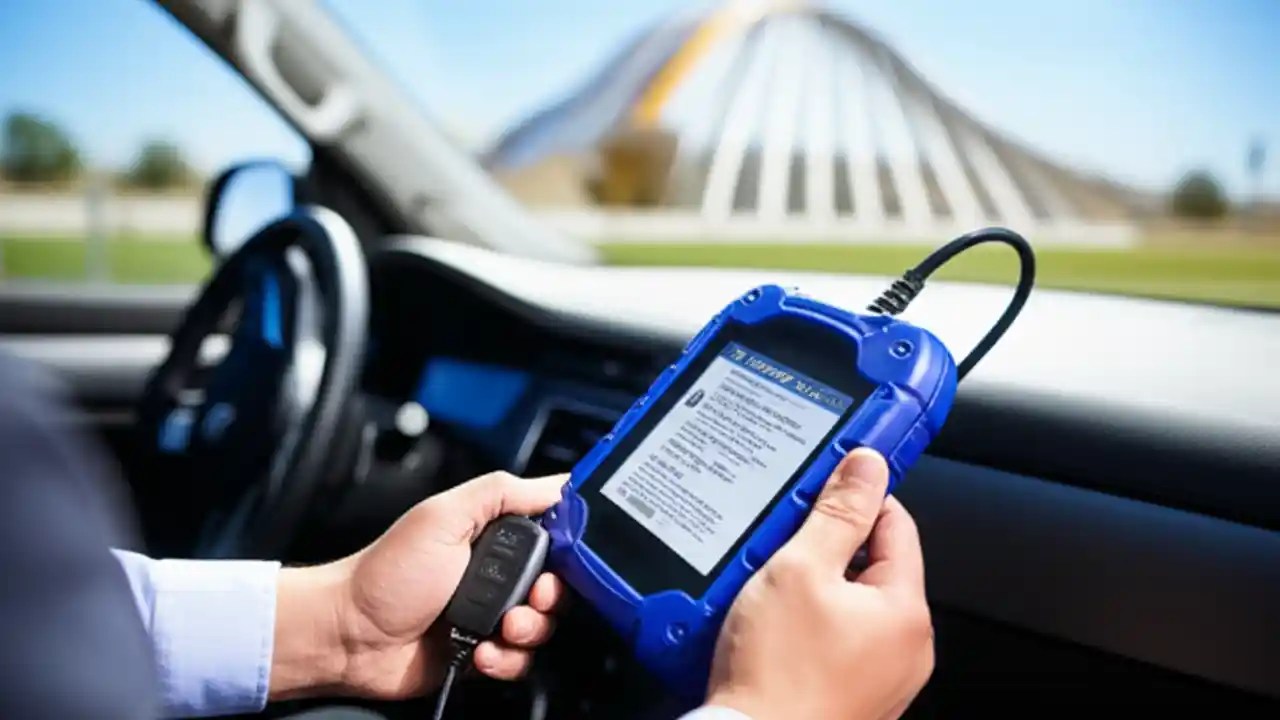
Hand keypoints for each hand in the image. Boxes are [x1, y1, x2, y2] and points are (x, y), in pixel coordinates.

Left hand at [269, 471, 567, 700]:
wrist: (350, 636)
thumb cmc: (386, 574)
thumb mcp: (444, 515)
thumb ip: (501, 492)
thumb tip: (558, 483)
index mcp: (494, 533)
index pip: (555, 532)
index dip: (571, 547)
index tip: (568, 558)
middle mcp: (499, 571)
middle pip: (560, 583)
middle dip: (551, 596)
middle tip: (533, 598)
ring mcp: (493, 612)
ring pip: (545, 625)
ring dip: (529, 630)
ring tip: (502, 628)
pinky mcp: (486, 650)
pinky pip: (521, 660)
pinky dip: (506, 659)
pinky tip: (481, 651)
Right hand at [705, 448, 933, 719]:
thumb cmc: (776, 676)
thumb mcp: (800, 571)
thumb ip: (837, 515)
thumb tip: (867, 466)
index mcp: (905, 613)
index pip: (896, 524)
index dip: (856, 497)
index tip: (824, 485)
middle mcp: (905, 649)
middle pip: (871, 567)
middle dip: (823, 547)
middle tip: (781, 541)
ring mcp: (879, 679)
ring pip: (847, 605)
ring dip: (809, 587)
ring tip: (767, 586)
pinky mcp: (849, 697)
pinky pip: (832, 640)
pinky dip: (804, 624)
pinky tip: (769, 625)